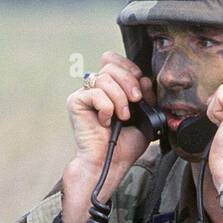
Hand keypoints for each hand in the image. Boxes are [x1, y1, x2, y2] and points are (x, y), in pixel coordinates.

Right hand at [64, 52, 157, 206]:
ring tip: (123, 117)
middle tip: (136, 101)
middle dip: (128, 82)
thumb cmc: (125, 145)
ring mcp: (85, 94)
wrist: (111, 163)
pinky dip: (107, 107)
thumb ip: (146, 95)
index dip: (128, 67)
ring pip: (104, 78)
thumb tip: (143, 78)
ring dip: (120, 98)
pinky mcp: (76, 102)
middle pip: (110, 66)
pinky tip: (105, 122)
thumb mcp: (144, 116)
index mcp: (110, 88)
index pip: (113, 60)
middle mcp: (95, 88)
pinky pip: (95, 92)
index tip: (140, 84)